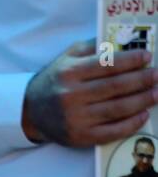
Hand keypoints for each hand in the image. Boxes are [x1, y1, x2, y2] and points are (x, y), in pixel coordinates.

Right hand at [21, 38, 157, 146]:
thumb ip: (91, 48)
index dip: (129, 60)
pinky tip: (144, 114)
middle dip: (141, 79)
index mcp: (68, 73)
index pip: (105, 64)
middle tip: (157, 74)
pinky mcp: (82, 136)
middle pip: (115, 86)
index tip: (147, 56)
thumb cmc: (55, 81)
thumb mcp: (66, 59)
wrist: (31, 111)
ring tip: (156, 93)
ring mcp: (77, 117)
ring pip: (118, 108)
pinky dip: (132, 123)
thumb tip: (120, 39)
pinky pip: (114, 130)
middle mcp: (71, 94)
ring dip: (142, 100)